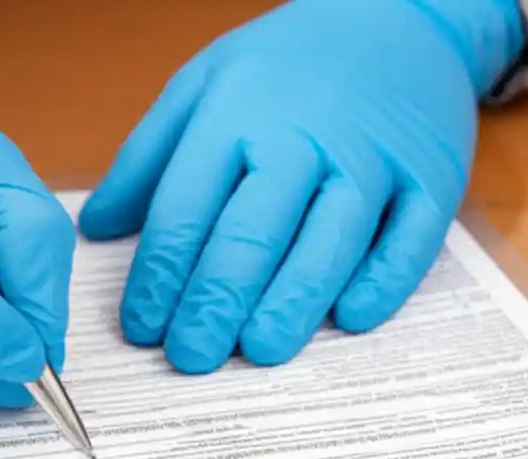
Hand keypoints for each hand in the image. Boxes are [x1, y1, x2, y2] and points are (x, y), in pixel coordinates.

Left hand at [80, 0, 523, 372]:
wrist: (398, 17)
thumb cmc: (287, 63)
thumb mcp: (202, 84)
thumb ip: (147, 158)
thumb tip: (95, 227)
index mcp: (236, 115)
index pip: (185, 209)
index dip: (159, 276)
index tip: (141, 328)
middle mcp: (305, 137)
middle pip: (254, 230)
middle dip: (215, 300)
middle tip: (190, 357)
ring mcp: (373, 158)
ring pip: (330, 241)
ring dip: (292, 301)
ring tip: (258, 350)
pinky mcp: (432, 178)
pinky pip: (409, 239)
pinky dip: (383, 281)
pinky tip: (351, 319)